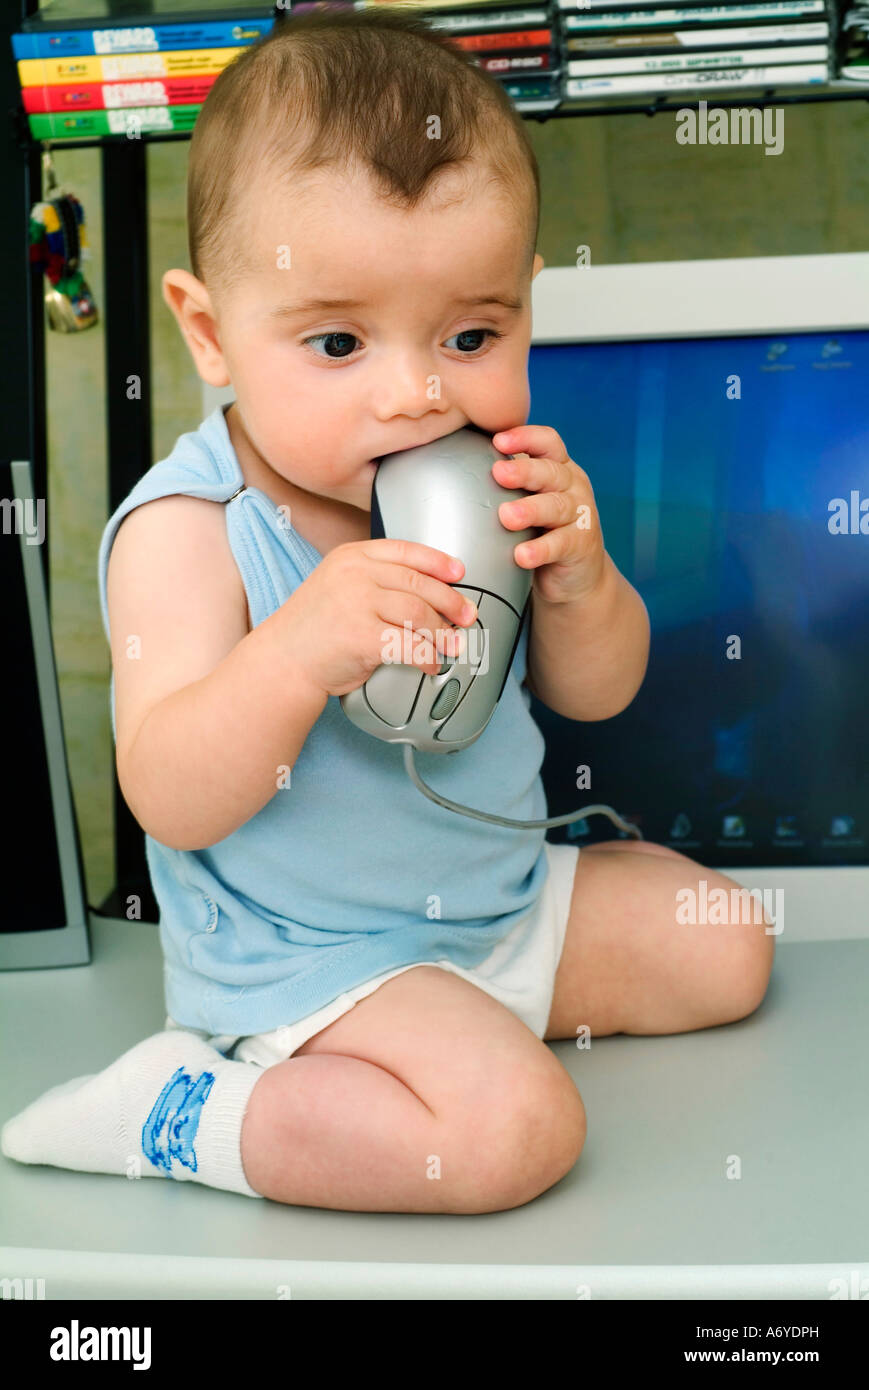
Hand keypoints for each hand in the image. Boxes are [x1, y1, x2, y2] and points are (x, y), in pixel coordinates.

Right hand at [276, 539, 478, 698]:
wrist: (283, 661)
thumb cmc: (314, 630)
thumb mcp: (338, 586)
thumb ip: (373, 580)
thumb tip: (428, 592)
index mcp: (351, 556)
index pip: (406, 551)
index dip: (439, 562)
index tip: (459, 573)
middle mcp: (354, 574)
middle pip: (420, 584)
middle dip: (451, 602)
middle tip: (466, 616)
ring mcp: (357, 603)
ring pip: (419, 614)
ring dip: (442, 633)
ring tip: (452, 645)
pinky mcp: (362, 636)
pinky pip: (409, 645)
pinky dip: (427, 657)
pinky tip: (430, 663)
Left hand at [491, 425, 606, 604]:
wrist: (574, 572)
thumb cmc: (540, 528)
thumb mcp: (526, 498)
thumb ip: (502, 483)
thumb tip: (450, 467)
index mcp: (557, 467)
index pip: (547, 442)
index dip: (525, 437)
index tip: (497, 441)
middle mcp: (572, 485)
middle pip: (551, 471)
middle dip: (524, 471)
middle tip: (498, 474)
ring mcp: (580, 514)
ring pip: (556, 507)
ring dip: (530, 510)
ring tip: (507, 517)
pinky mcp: (581, 544)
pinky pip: (560, 544)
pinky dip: (540, 549)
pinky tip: (521, 555)